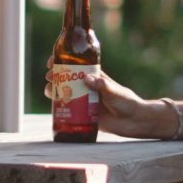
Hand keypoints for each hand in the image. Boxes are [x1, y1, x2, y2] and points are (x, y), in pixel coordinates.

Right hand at [44, 68, 175, 137]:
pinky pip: (68, 109)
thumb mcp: (114, 91)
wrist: (133, 121)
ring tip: (49, 92)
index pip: (76, 65)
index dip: (63, 61)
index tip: (53, 61)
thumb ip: (102, 85)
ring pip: (64, 92)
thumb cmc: (127, 102)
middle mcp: (87, 87)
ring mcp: (84, 100)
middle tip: (49, 76)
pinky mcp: (83, 113)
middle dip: (55, 75)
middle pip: (66, 78)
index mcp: (94, 76)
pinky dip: (59, 107)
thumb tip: (86, 79)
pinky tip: (53, 106)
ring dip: (54, 90)